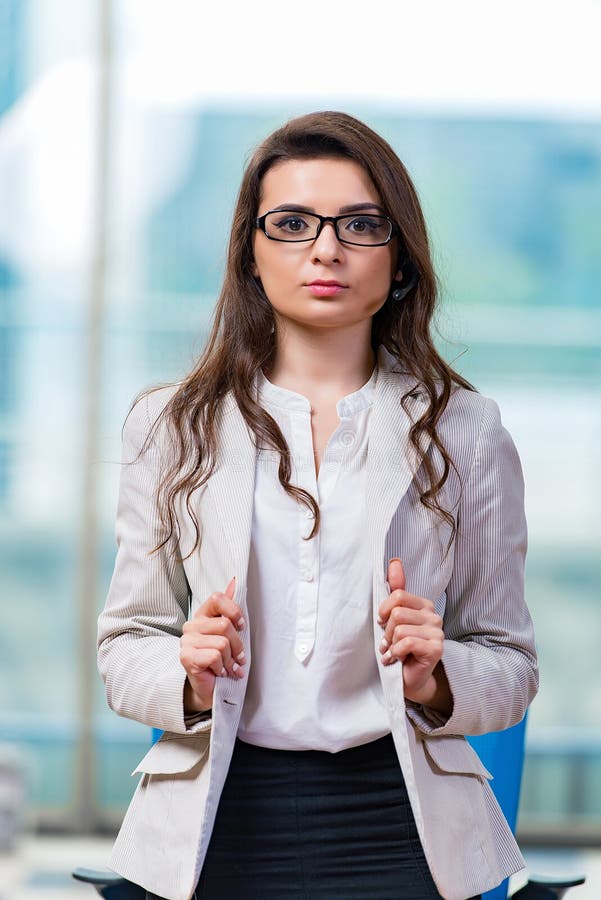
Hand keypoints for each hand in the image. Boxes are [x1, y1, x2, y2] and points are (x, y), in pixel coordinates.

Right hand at [180, 577, 245, 713]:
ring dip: (230, 659)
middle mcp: (191, 626)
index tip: (241, 626)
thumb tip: (235, 581)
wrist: (209, 689)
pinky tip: (219, 672)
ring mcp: (186, 641)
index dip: (234, 611)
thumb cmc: (221, 659)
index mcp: (202, 616)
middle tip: (238, 657)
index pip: (217, 598)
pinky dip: (222, 667)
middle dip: (237, 645)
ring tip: (228, 667)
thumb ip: (229, 608)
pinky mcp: (186, 657)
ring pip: (222, 643)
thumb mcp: (229, 633)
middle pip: (224, 625)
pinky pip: (214, 656)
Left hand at [378, 559, 450, 712]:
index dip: (384, 611)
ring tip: (394, 652)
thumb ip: (396, 590)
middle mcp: (434, 616)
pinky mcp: (436, 649)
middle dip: (386, 631)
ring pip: (399, 629)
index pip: (398, 595)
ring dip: (391, 644)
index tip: (383, 623)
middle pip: (397, 613)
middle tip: (389, 642)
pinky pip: (406, 643)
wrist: (410, 679)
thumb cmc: (401, 647)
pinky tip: (397, 660)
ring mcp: (438, 633)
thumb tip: (395, 562)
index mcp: (424, 605)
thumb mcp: (394, 618)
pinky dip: (396, 653)